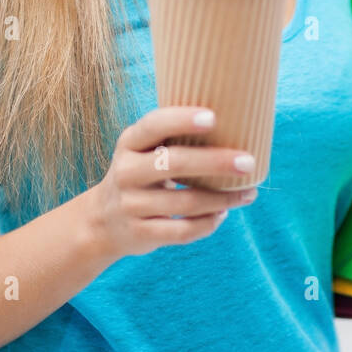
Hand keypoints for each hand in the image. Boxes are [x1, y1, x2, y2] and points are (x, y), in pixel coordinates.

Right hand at [85, 105, 260, 259]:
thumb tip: (236, 123)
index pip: (153, 125)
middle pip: (174, 163)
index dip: (181, 120)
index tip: (213, 117)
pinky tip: (222, 213)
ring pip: (185, 202)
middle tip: (248, 162)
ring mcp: (131, 205)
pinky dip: (208, 223)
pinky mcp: (141, 233)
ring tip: (248, 193)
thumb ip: (173, 138)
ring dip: (222, 198)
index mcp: (129, 143)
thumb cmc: (141, 174)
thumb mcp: (143, 151)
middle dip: (215, 162)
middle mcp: (126, 172)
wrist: (103, 220)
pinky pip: (182, 231)